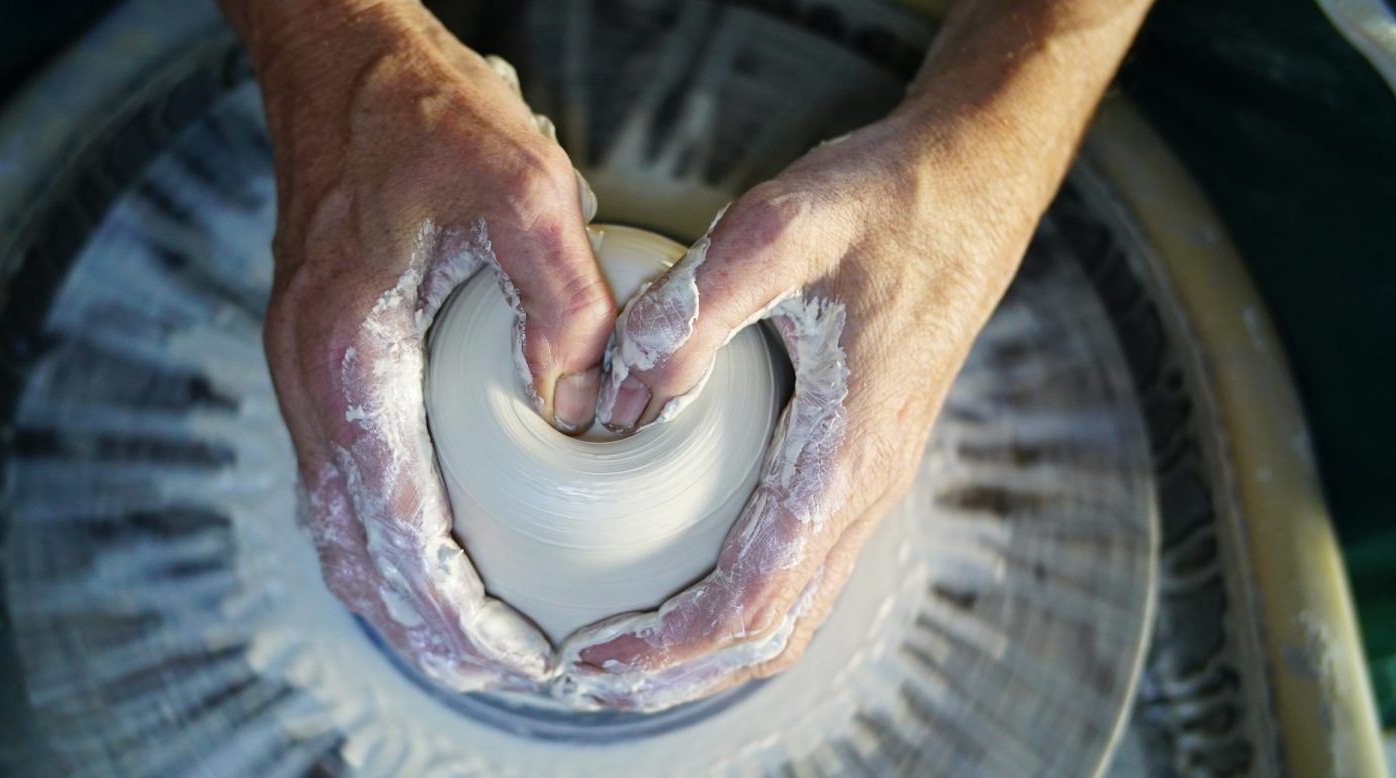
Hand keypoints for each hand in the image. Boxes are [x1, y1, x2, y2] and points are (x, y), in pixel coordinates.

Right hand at [227, 0, 615, 691]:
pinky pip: (344, 486)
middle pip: (357, 550)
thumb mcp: (518, 180)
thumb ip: (558, 292)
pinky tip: (433, 569)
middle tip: (512, 678)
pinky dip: (386, 548)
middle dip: (430, 631)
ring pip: (341, 529)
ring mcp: (309, 375)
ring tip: (476, 652)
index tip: (518, 659)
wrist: (344, 64)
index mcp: (350, 351)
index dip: (455, 609)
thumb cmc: (424, 115)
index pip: (395, 522)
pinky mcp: (324, 363)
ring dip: (404, 602)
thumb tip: (581, 400)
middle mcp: (314, 379)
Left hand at [562, 0, 1152, 709]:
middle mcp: (868, 484)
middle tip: (589, 676)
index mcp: (848, 447)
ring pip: (793, 610)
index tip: (594, 655)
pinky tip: (689, 594)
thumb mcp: (780, 227)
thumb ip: (690, 312)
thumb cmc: (882, 202)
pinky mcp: (862, 459)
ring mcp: (871, 478)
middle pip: (774, 630)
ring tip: (628, 658)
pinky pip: (804, 568)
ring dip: (710, 652)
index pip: (755, 593)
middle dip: (680, 671)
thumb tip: (617, 400)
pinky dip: (741, 608)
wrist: (969, 184)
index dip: (670, 643)